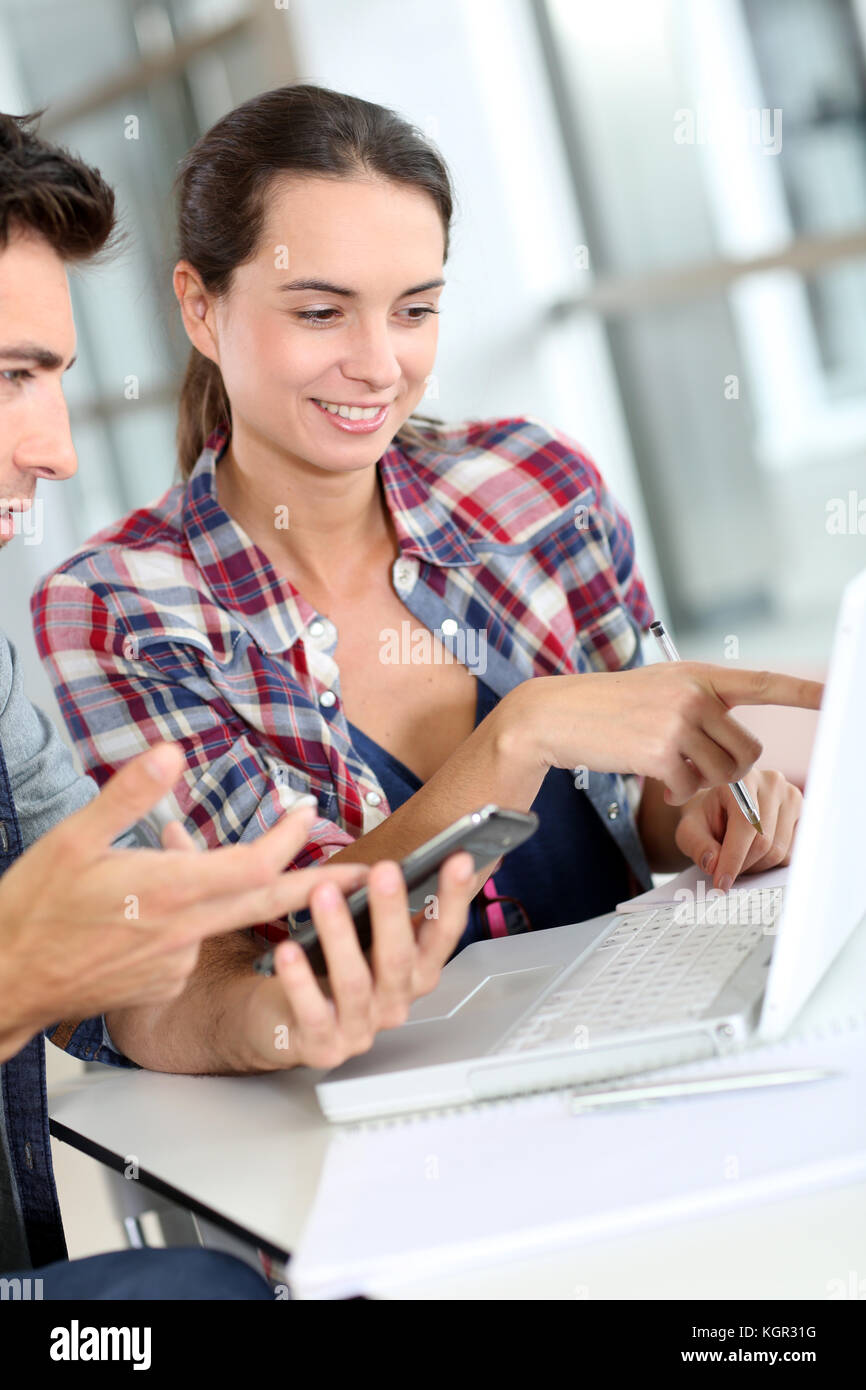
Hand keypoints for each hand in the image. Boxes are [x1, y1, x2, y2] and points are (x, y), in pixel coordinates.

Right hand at [0, 742, 367, 1055]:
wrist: (5, 980)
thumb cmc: (34, 909)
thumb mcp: (73, 838)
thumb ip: (129, 794)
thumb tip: (172, 752)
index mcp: (167, 890)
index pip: (251, 865)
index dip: (287, 840)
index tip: (308, 814)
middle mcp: (181, 931)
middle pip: (268, 905)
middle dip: (319, 887)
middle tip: (361, 875)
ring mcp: (175, 963)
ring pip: (227, 922)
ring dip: (246, 898)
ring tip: (243, 875)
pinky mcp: (164, 983)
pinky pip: (196, 946)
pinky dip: (197, 923)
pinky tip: (161, 914)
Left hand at [241, 850, 476, 1070]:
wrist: (284, 1022)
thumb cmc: (328, 970)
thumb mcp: (365, 940)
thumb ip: (384, 912)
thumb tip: (393, 867)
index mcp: (414, 973)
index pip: (443, 935)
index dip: (454, 899)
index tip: (460, 860)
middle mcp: (395, 1002)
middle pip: (400, 956)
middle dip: (393, 911)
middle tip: (385, 870)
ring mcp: (361, 1027)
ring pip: (354, 981)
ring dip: (339, 935)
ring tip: (324, 894)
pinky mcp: (324, 1045)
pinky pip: (313, 1011)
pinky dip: (300, 980)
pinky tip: (288, 950)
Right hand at [506, 663, 821, 804]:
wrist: (559, 714)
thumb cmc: (611, 707)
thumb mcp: (661, 690)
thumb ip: (701, 707)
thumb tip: (736, 753)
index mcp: (700, 675)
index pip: (764, 682)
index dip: (804, 692)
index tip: (837, 694)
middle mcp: (695, 694)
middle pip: (747, 752)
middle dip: (728, 771)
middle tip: (699, 769)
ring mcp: (678, 721)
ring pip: (721, 774)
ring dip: (699, 783)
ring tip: (670, 768)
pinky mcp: (660, 751)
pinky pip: (690, 789)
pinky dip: (676, 792)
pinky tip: (654, 777)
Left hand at [674, 769, 803, 891]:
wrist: (722, 806)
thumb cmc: (705, 818)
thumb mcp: (689, 831)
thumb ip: (697, 846)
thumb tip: (713, 864)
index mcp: (741, 779)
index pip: (745, 825)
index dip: (733, 859)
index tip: (721, 885)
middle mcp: (771, 783)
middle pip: (764, 842)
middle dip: (742, 866)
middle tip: (724, 872)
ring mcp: (792, 797)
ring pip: (780, 851)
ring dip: (756, 866)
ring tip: (738, 858)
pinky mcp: (804, 815)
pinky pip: (792, 854)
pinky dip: (771, 863)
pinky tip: (755, 853)